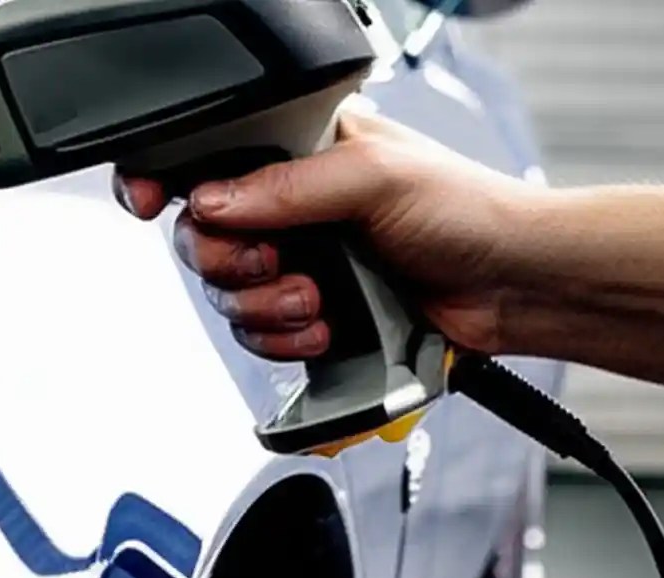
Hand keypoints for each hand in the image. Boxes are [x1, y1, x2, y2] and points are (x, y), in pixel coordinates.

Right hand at [113, 109, 542, 360]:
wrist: (513, 288)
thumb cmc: (468, 212)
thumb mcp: (375, 176)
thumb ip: (287, 187)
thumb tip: (212, 200)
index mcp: (297, 152)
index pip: (206, 155)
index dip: (164, 179)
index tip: (151, 204)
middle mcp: (287, 207)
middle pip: (201, 236)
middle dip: (228, 260)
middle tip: (273, 262)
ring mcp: (296, 262)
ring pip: (226, 293)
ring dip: (264, 307)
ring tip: (314, 301)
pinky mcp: (309, 314)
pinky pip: (257, 336)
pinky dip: (282, 340)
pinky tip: (323, 328)